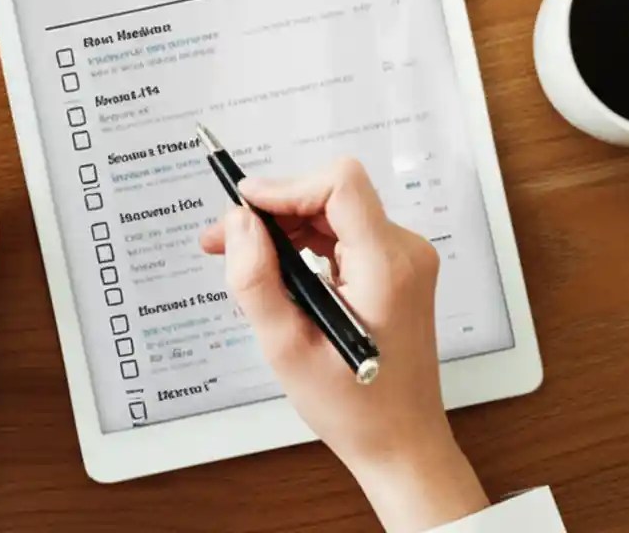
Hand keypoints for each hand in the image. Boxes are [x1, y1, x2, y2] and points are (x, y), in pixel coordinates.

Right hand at [201, 159, 487, 531]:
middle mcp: (405, 253)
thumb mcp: (287, 347)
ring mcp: (406, 260)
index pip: (340, 185)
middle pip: (332, 196)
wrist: (401, 442)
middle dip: (274, 211)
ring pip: (336, 213)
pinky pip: (346, 236)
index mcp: (386, 267)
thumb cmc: (354, 407)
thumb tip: (239, 223)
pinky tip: (278, 274)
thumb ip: (257, 279)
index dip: (285, 187)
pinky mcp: (398, 270)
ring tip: (241, 258)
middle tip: (223, 240)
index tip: (243, 208)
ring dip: (286, 228)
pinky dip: (307, 245)